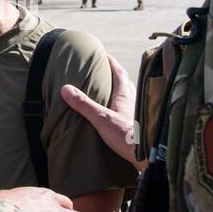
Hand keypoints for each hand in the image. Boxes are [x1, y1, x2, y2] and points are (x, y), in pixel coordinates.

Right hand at [61, 53, 144, 170]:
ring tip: (109, 90)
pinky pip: (129, 110)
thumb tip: (66, 89)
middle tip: (104, 71)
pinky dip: (122, 106)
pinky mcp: (137, 125)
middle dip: (115, 75)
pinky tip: (116, 114)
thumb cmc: (126, 137)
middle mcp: (134, 100)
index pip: (119, 72)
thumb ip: (84, 104)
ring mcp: (137, 113)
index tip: (103, 55)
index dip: (111, 62)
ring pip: (129, 96)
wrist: (146, 156)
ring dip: (119, 91)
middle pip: (125, 82)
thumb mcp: (101, 118)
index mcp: (125, 95)